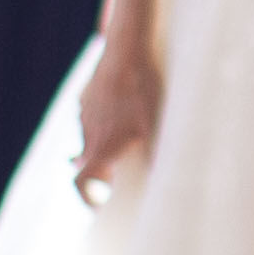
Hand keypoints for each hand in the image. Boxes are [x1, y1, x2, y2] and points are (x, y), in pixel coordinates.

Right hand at [74, 28, 161, 198]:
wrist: (125, 50)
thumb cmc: (143, 91)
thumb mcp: (155, 125)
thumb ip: (157, 156)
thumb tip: (171, 184)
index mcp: (102, 148)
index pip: (82, 184)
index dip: (87, 198)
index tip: (99, 203)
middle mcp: (88, 135)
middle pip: (85, 164)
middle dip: (99, 172)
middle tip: (115, 176)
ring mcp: (84, 115)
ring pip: (88, 139)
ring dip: (101, 145)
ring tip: (122, 140)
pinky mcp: (86, 97)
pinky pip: (90, 117)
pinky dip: (101, 122)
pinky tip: (119, 111)